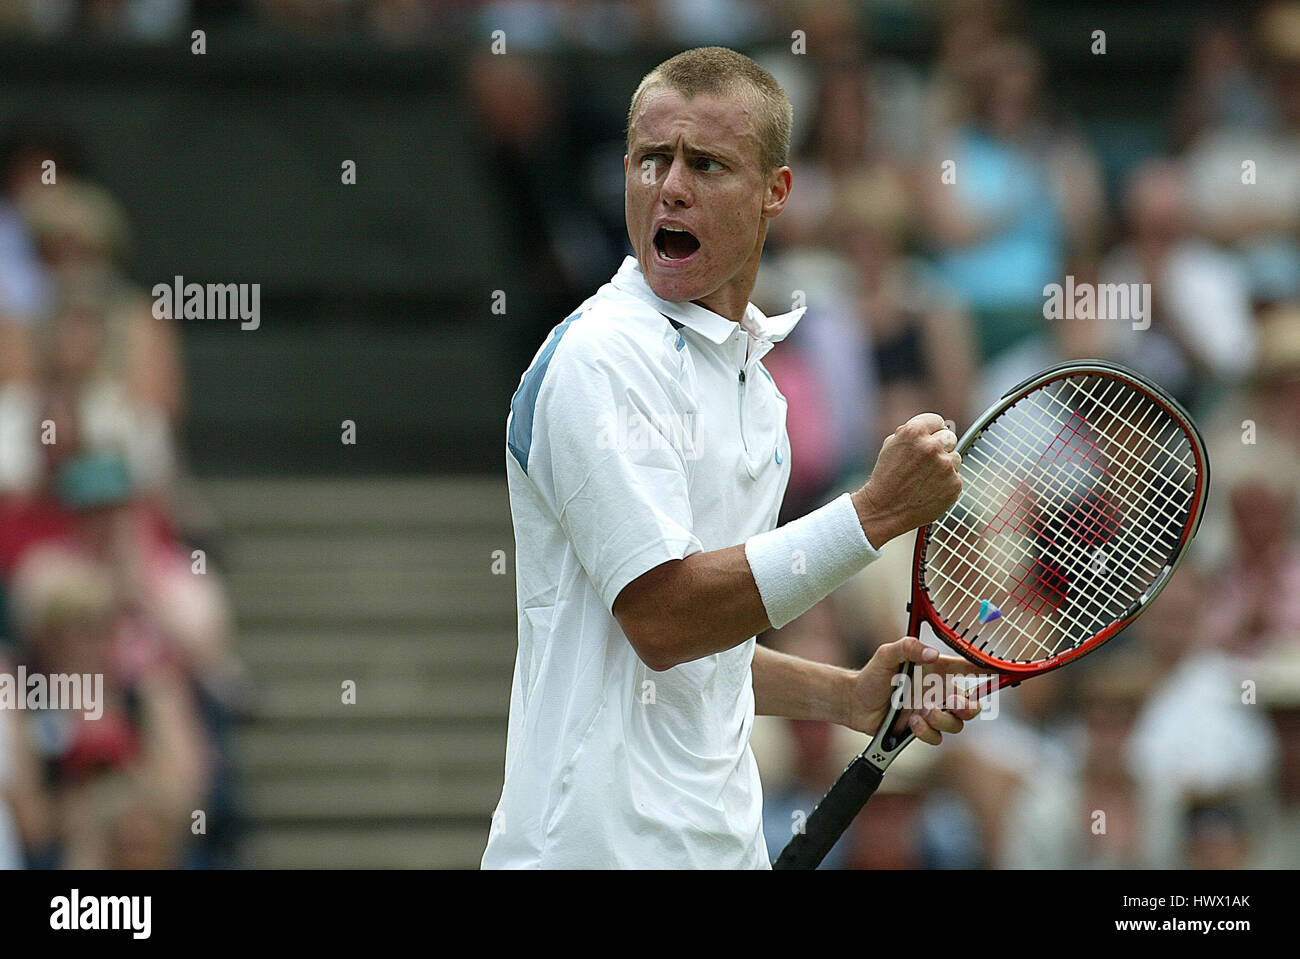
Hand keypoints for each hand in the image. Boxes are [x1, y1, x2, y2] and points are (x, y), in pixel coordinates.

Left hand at [842, 637, 982, 744]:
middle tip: (953, 703)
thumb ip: (908, 647)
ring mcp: (932, 713)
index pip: (968, 669)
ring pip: (957, 724)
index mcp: (937, 671)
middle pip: (971, 705)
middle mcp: (939, 693)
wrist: (854, 701)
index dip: (986, 670)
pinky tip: (911, 722)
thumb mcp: (887, 654)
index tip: (998, 671)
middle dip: (968, 707)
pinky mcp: (922, 730)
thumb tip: (932, 653)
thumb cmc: (873, 674)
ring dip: (943, 720)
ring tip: (922, 711)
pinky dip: (927, 732)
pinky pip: (937, 738)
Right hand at [852, 413, 960, 547]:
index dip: (931, 431)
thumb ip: (914, 432)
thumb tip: (938, 427)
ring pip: (955, 457)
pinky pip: (955, 477)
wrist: (884, 509)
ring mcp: (945, 466)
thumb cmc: (886, 476)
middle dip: (940, 446)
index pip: (937, 421)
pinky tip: (929, 489)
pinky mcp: (954, 484)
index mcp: (914, 431)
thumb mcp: (892, 445)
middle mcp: (932, 446)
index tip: (927, 441)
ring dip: (944, 465)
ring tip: (924, 478)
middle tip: (926, 460)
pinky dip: (945, 483)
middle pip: (949, 437)